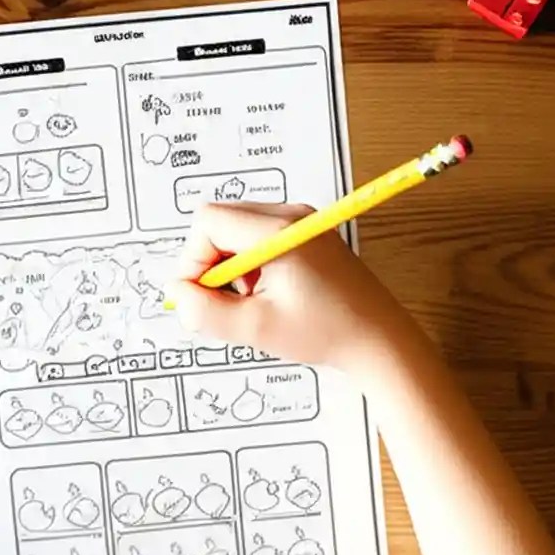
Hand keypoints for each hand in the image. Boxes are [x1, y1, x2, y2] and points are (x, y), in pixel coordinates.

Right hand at [168, 202, 417, 370]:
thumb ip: (205, 311)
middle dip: (210, 262)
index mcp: (278, 231)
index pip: (207, 221)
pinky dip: (249, 262)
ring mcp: (300, 221)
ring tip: (251, 299)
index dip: (193, 259)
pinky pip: (257, 235)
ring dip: (230, 264)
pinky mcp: (305, 232)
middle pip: (219, 220)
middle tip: (225, 301)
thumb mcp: (255, 328)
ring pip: (236, 228)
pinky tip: (267, 291)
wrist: (377, 339)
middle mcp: (290, 215)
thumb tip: (176, 293)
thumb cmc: (327, 332)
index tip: (201, 294)